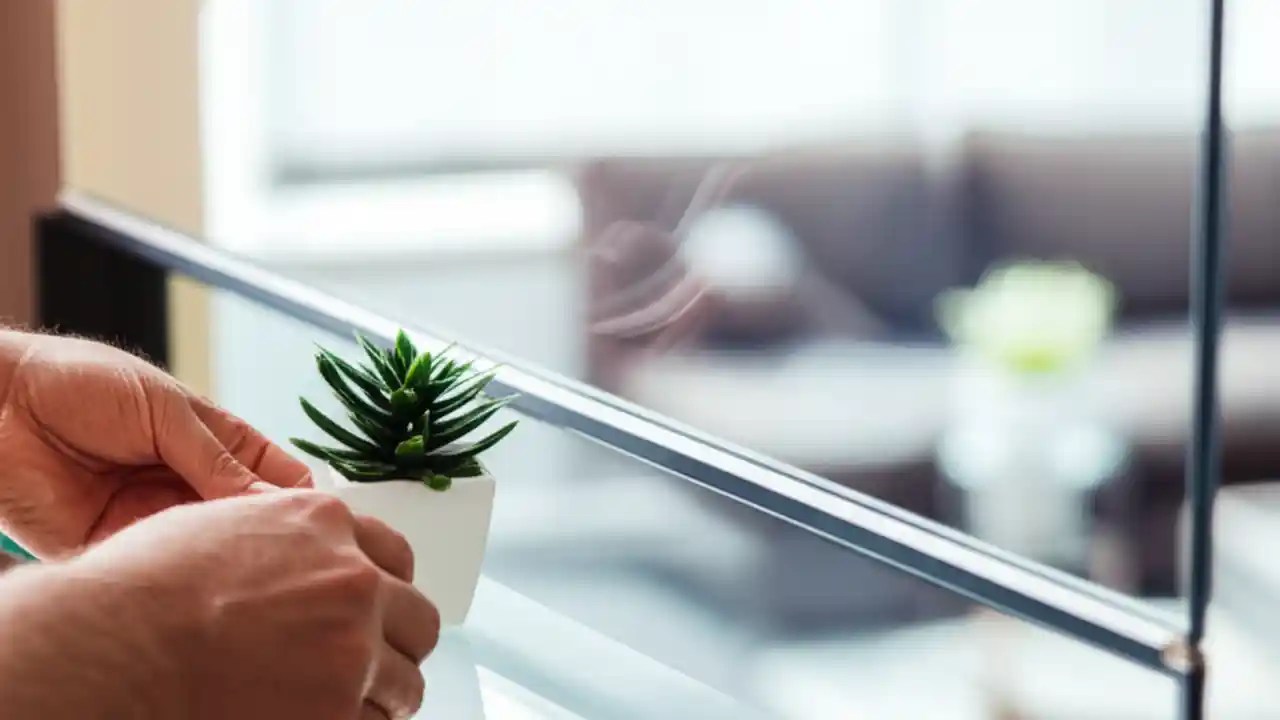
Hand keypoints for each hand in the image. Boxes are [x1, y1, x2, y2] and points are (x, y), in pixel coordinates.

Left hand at [0, 332, 311, 556]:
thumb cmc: (81, 384)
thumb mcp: (165, 411)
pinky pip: (165, 568)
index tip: (319, 523)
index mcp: (216, 441)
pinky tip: (199, 577)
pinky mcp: (120, 547)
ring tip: (248, 569)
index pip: (278, 477)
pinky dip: (184, 575)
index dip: (300, 499)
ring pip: (213, 549)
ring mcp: (158, 517)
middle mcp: (193, 483)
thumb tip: (272, 503)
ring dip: (229, 559)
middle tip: (290, 556)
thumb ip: (216, 460)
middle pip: (251, 521)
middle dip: (271, 537)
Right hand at [0, 490, 438, 718]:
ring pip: (406, 681)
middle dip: (395, 642)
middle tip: (368, 663)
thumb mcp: (218, 526)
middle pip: (417, 619)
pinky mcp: (338, 708)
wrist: (109, 650)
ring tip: (342, 703)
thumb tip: (301, 554)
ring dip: (380, 693)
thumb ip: (282, 537)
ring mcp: (352, 646)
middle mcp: (352, 580)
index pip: (395, 557)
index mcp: (324, 523)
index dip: (382, 588)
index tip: (373, 610)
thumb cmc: (139, 591)